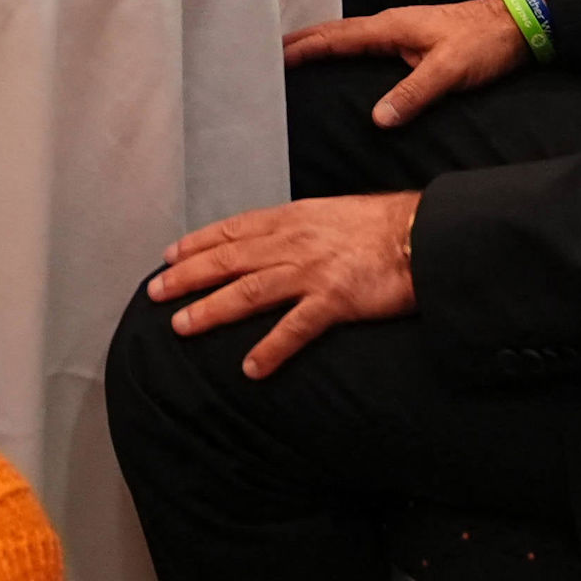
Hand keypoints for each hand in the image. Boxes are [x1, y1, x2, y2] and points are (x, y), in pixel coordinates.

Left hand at [146, 192, 423, 375]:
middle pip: (228, 260)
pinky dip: (270, 348)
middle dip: (187, 276)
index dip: (197, 243)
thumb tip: (275, 238)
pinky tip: (251, 367)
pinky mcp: (335, 300)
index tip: (169, 255)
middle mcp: (294, 242)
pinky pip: (295, 328)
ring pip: (249, 291)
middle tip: (156, 292)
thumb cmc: (383, 225)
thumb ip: (299, 227)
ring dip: (212, 310)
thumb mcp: (331, 213)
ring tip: (182, 327)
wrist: (424, 234)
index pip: (232, 230)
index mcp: (293, 219)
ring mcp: (312, 271)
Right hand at [280, 0, 525, 125]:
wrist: (515, 24)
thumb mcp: (449, 71)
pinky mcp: (410, 39)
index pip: (337, 38)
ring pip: (348, 35)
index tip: (272, 55)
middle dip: (302, 41)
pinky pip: (364, 43)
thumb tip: (377, 120)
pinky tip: (339, 59)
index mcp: (391, 27)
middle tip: (269, 53)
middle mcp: (389, 25)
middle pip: (335, 32)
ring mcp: (400, 30)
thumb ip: (413, 94)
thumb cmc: (483, 43)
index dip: (305, 47)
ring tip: (293, 55)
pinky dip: (341, 48)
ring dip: (319, 43)